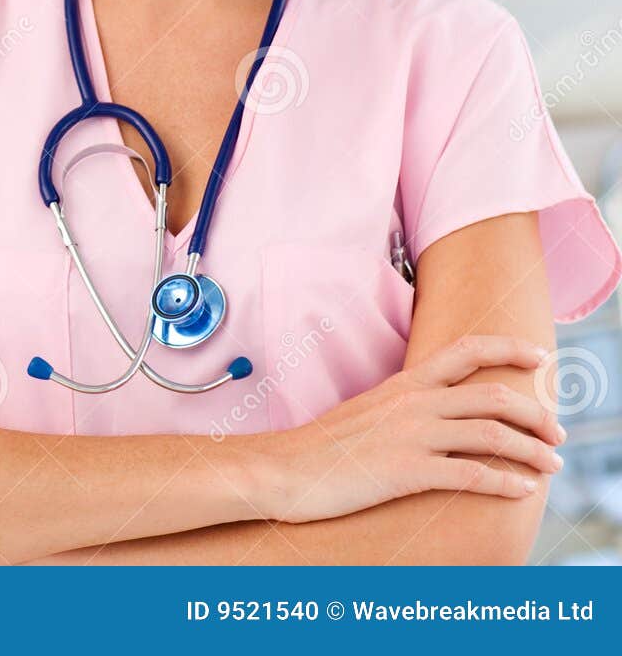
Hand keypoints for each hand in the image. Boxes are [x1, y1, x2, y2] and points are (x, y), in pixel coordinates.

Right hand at [259, 335, 564, 523]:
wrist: (283, 468)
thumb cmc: (322, 446)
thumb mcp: (367, 413)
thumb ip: (403, 407)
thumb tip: (434, 413)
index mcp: (403, 384)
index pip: (465, 351)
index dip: (507, 349)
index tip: (538, 356)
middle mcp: (412, 403)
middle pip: (492, 395)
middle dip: (536, 413)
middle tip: (558, 430)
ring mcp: (410, 436)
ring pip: (490, 434)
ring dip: (532, 450)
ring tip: (553, 464)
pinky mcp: (406, 471)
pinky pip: (471, 475)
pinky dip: (505, 482)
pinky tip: (522, 491)